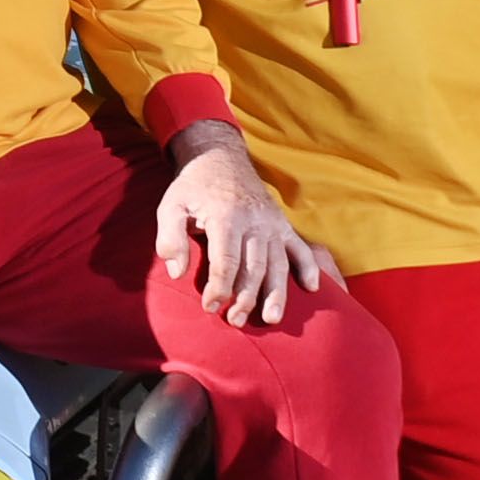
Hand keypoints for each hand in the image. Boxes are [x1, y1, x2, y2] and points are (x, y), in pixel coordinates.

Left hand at [150, 125, 336, 327]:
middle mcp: (254, 221)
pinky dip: (308, 267)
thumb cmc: (193, 188)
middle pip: (254, 267)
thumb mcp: (171, 205)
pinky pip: (300, 247)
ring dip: (275, 293)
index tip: (210, 307)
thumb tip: (176, 272)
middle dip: (246, 297)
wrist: (220, 158)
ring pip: (278, 263)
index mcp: (226, 217)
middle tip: (235, 320)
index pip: (226, 261)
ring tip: (271, 318)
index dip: (219, 287)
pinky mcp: (283, 224)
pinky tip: (310, 288)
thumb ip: (169, 237)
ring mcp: (272, 223)